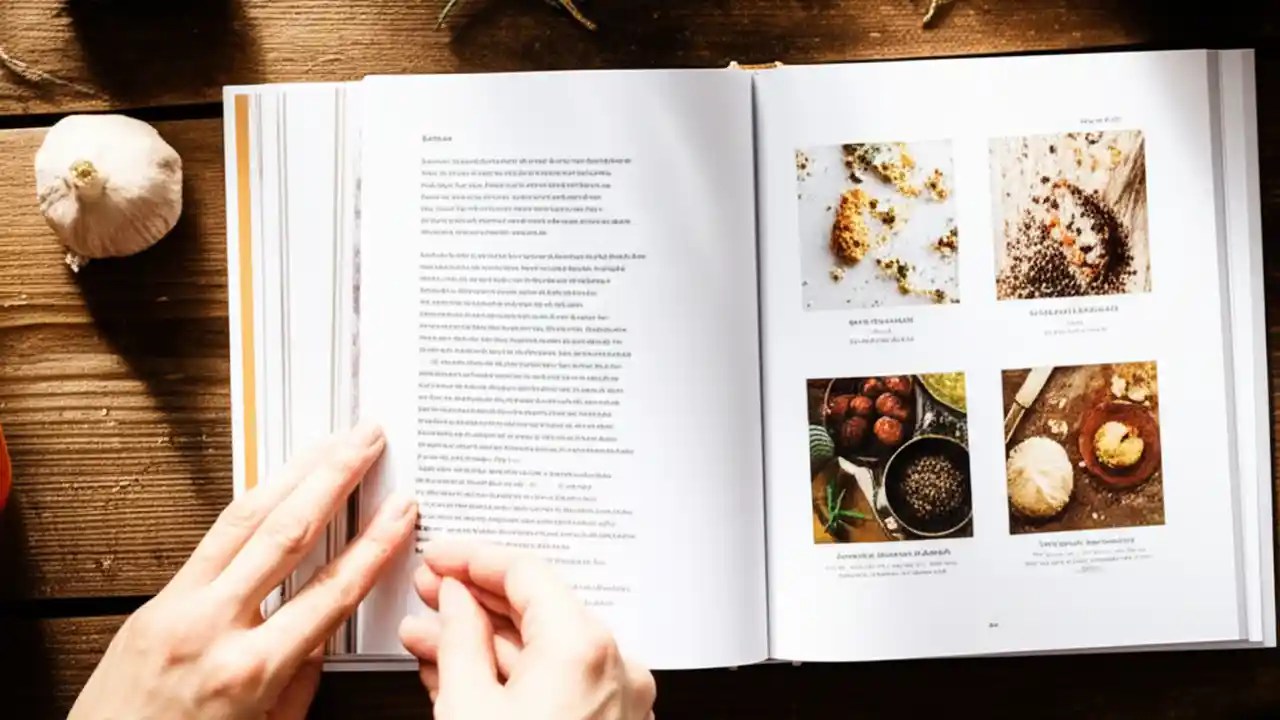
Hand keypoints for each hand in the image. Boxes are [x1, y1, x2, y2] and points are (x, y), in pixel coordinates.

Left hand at [70, 422, 416, 719]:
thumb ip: (299, 680)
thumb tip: (320, 633)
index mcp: (251, 671)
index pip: (331, 591)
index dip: (374, 544)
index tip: (399, 511)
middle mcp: (212, 629)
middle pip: (289, 534)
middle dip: (334, 478)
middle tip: (364, 440)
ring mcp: (177, 609)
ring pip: (244, 521)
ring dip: (293, 473)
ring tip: (326, 443)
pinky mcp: (152, 605)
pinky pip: (210, 539)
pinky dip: (248, 503)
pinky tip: (272, 482)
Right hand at [399, 540, 656, 719]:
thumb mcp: (467, 706)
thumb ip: (458, 639)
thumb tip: (454, 600)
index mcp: (584, 648)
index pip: (525, 571)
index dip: (472, 558)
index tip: (440, 557)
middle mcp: (615, 667)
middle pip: (538, 609)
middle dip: (475, 600)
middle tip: (432, 590)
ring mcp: (618, 701)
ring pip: (545, 652)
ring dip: (486, 642)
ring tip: (432, 637)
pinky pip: (559, 684)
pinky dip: (515, 676)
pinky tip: (467, 673)